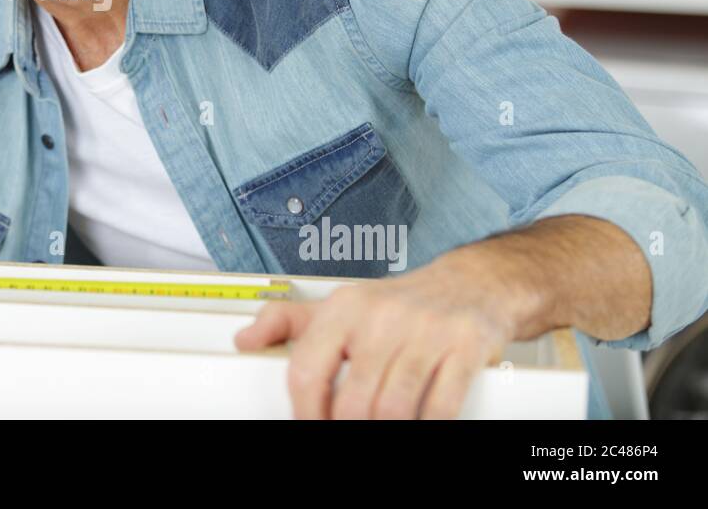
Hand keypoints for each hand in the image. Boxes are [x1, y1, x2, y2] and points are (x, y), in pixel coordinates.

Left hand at [233, 255, 520, 418]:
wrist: (472, 283)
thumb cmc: (399, 304)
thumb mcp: (340, 305)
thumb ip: (287, 322)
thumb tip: (244, 340)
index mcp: (345, 308)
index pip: (307, 370)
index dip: (305, 413)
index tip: (310, 426)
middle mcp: (383, 318)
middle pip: (352, 402)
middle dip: (348, 429)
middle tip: (348, 433)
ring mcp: (426, 333)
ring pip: (394, 410)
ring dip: (386, 430)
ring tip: (382, 430)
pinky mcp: (465, 349)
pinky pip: (440, 408)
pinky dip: (427, 426)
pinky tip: (417, 425)